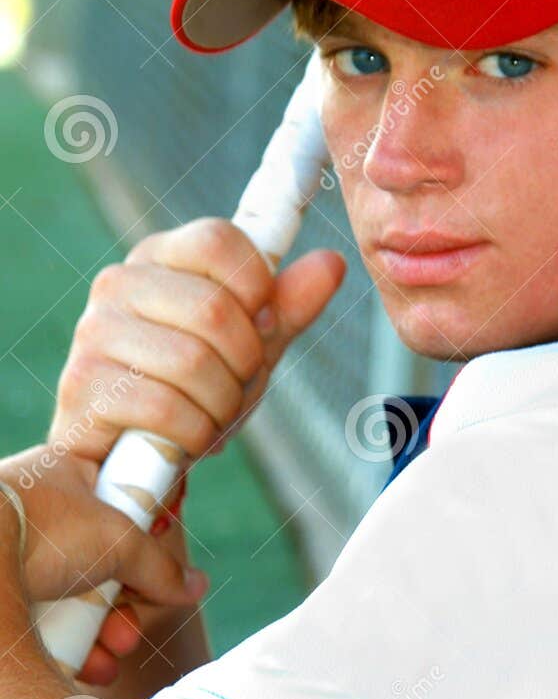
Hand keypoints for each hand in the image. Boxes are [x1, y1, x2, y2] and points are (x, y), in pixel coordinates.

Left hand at [0, 444, 207, 680]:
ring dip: (102, 634)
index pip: (123, 508)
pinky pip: (45, 622)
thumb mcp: (118, 540)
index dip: (143, 547)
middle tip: (130, 630)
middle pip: (102, 564)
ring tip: (112, 654)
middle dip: (124, 608)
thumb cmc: (40, 527)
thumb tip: (196, 586)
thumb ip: (162, 566)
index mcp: (69, 477)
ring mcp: (17, 554)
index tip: (152, 574)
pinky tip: (88, 667)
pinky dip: (71, 646)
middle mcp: (43, 514)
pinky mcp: (3, 594)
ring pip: (74, 599)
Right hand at [49, 217, 345, 467]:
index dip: (258, 287)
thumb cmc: (193, 389)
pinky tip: (184, 439)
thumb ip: (287, 306)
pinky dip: (194, 434)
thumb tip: (332, 263)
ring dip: (221, 404)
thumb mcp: (249, 345)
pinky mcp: (83, 387)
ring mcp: (94, 333)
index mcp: (159, 257)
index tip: (262, 323)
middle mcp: (118, 284)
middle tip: (234, 384)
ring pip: (194, 362)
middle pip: (216, 308)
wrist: (132, 458)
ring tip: (209, 414)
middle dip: (246, 362)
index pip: (218, 240)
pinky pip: (167, 409)